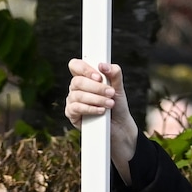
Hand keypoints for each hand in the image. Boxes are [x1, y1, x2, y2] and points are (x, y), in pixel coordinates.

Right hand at [64, 60, 138, 176]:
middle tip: (110, 92)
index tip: (99, 76)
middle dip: (96, 87)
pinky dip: (90, 109)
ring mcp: (72, 101)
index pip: (76, 66)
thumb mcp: (118, 87)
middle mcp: (76, 88)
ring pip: (77, 95)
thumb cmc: (117, 105)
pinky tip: (101, 111)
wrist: (120, 126)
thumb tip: (103, 65)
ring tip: (110, 103)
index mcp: (85, 77)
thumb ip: (114, 73)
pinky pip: (76, 108)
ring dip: (96, 99)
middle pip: (77, 81)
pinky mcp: (72, 114)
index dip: (85, 69)